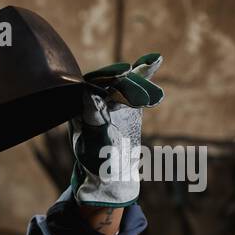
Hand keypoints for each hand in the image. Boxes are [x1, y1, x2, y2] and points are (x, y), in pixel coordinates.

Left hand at [69, 53, 163, 208]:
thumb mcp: (95, 143)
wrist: (114, 174)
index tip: (121, 73)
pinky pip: (135, 86)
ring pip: (124, 83)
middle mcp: (91, 102)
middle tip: (134, 73)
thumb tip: (87, 94)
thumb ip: (93, 119)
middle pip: (109, 82)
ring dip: (139, 80)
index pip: (90, 86)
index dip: (104, 79)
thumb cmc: (99, 163)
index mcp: (78, 110)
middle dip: (124, 80)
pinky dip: (145, 74)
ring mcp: (110, 101)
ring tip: (152, 72)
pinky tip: (155, 59)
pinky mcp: (126, 104)